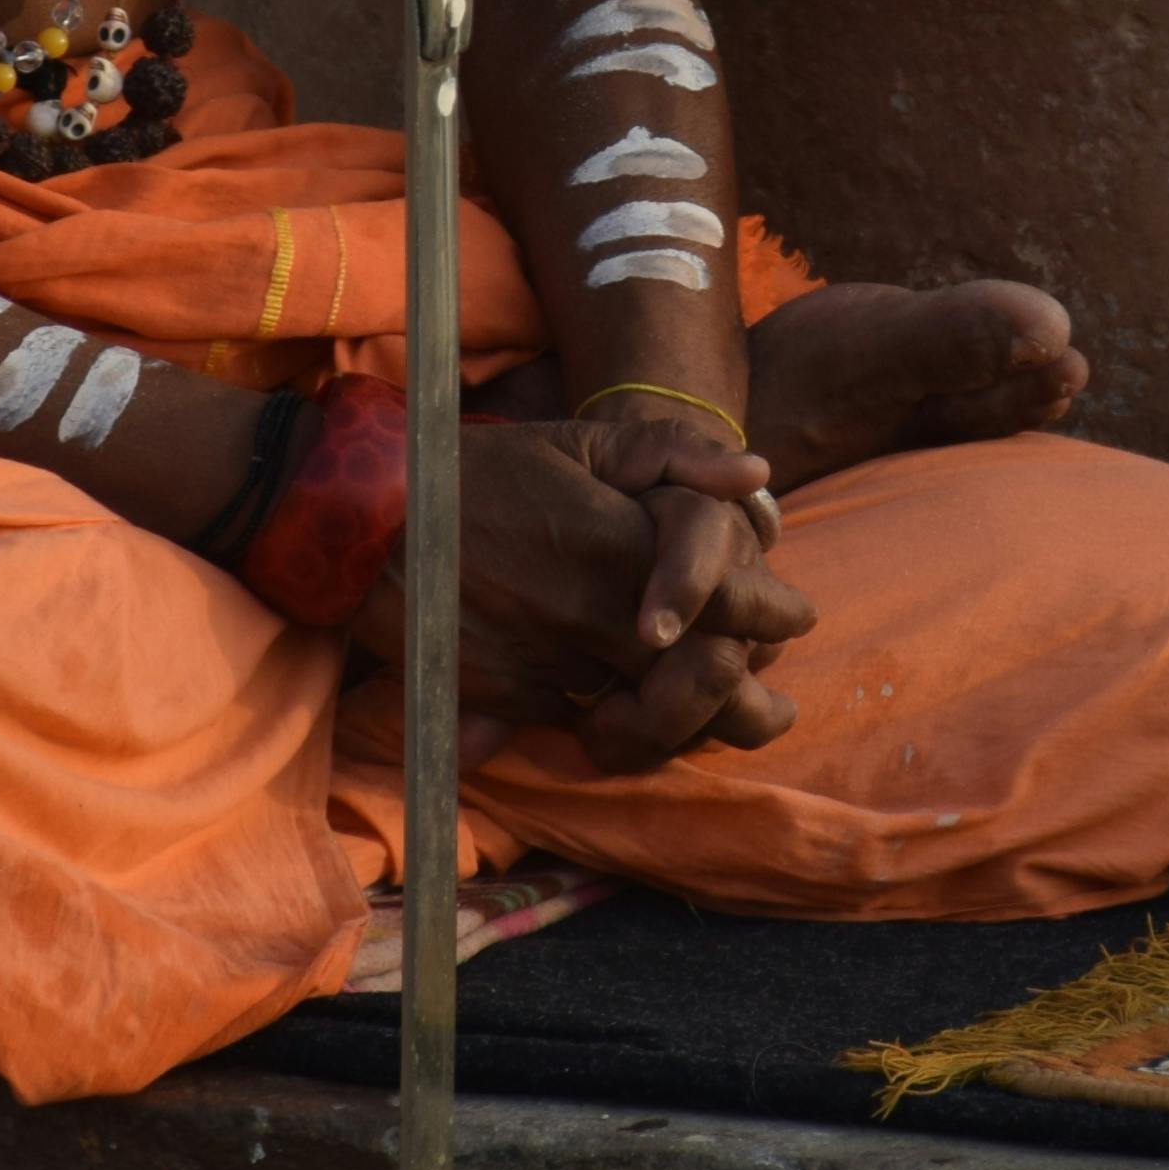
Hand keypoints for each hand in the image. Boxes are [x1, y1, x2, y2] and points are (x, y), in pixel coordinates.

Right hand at [385, 421, 812, 751]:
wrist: (372, 519)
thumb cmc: (483, 470)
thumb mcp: (581, 441)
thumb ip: (674, 454)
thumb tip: (757, 471)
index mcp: (625, 546)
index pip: (729, 596)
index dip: (772, 612)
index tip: (796, 616)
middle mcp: (598, 613)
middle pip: (703, 674)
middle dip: (751, 691)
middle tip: (779, 699)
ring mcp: (554, 661)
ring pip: (649, 716)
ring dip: (696, 723)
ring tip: (732, 720)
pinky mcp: (512, 695)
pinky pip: (580, 725)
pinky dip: (620, 728)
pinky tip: (645, 721)